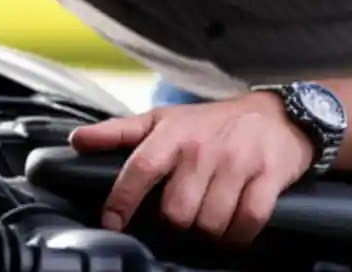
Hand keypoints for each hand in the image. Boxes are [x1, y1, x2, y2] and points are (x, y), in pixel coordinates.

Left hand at [69, 93, 314, 244]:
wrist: (275, 115)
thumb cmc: (208, 123)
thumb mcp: (161, 120)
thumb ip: (117, 132)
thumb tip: (76, 140)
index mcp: (171, 134)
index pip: (140, 168)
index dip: (122, 199)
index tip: (111, 222)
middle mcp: (202, 149)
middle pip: (177, 209)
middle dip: (174, 224)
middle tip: (178, 220)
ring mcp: (237, 163)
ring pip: (211, 222)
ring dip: (207, 232)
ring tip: (206, 223)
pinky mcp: (268, 177)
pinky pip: (248, 221)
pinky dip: (238, 236)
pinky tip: (232, 232)